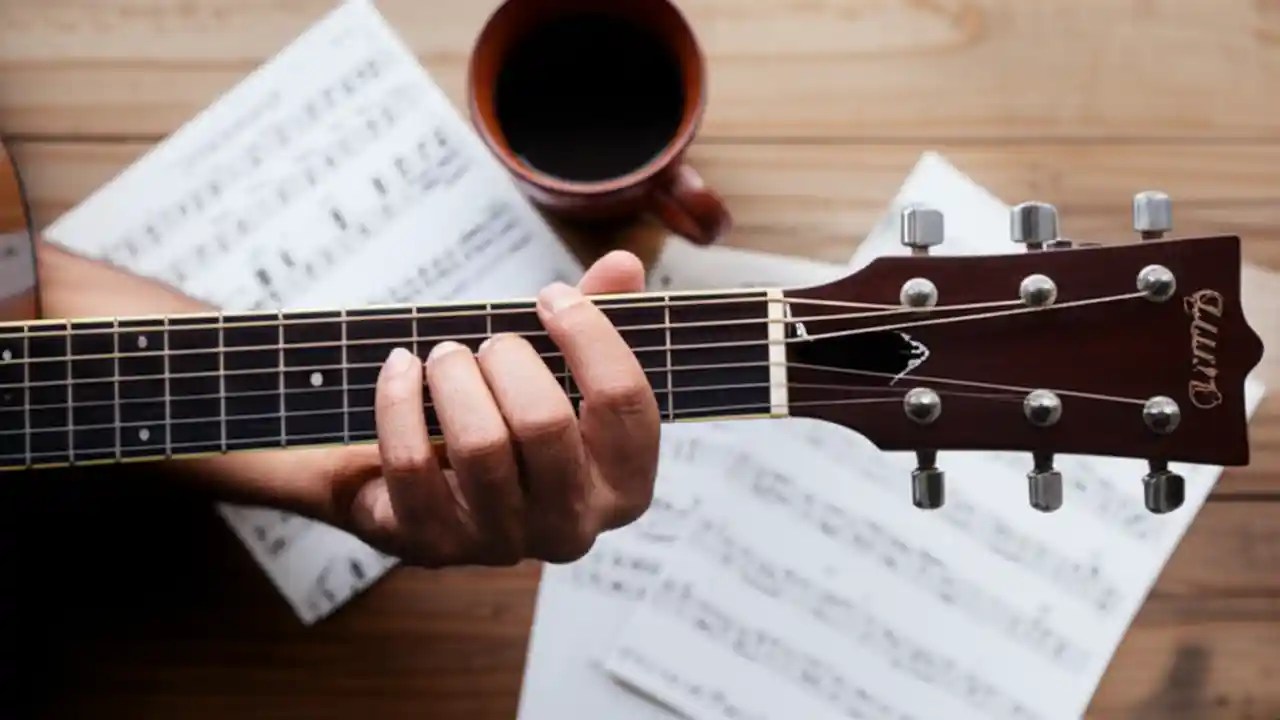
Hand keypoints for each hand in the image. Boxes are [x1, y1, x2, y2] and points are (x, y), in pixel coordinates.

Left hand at [343, 251, 660, 566]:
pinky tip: (401, 367)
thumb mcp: (559, 370)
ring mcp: (499, 543)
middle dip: (508, 359)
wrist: (412, 484)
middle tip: (490, 341)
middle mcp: (570, 527)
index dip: (590, 334)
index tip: (552, 295)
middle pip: (545, 424)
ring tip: (445, 354)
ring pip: (479, 446)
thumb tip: (624, 263)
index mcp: (622, 486)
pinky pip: (412, 463)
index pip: (625, 404)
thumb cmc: (506, 417)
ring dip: (454, 376)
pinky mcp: (430, 544)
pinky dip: (399, 400)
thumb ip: (596, 319)